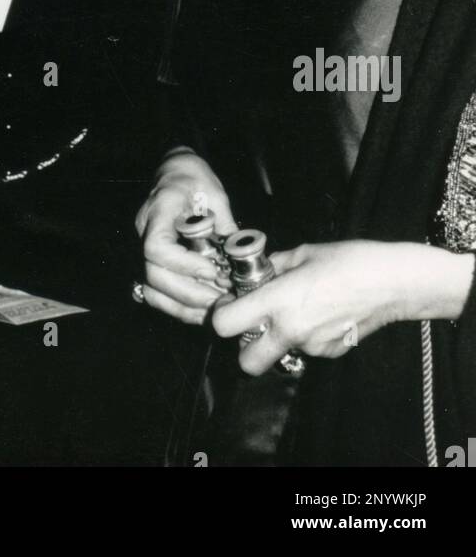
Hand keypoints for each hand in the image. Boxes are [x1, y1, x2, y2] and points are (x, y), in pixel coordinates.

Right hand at [135, 151, 237, 324]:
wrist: (173, 171)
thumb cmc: (192, 177)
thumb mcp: (214, 192)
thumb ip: (224, 223)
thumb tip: (240, 256)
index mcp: (159, 210)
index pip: (157, 247)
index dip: (184, 265)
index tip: (213, 270)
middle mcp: (143, 232)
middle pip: (153, 275)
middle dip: (190, 294)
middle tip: (223, 298)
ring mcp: (141, 248)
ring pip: (150, 290)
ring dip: (183, 307)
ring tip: (215, 307)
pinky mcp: (148, 261)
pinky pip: (154, 292)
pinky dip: (177, 306)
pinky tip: (202, 309)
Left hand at [212, 239, 475, 373]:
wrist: (393, 282)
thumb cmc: (350, 260)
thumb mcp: (304, 253)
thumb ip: (275, 266)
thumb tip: (259, 271)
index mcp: (278, 300)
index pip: (225, 325)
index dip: (221, 315)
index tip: (229, 304)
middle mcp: (291, 330)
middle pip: (247, 362)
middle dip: (244, 347)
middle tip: (254, 324)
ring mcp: (311, 346)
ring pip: (280, 354)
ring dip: (280, 338)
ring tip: (300, 309)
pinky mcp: (331, 353)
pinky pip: (306, 350)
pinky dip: (306, 337)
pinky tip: (321, 315)